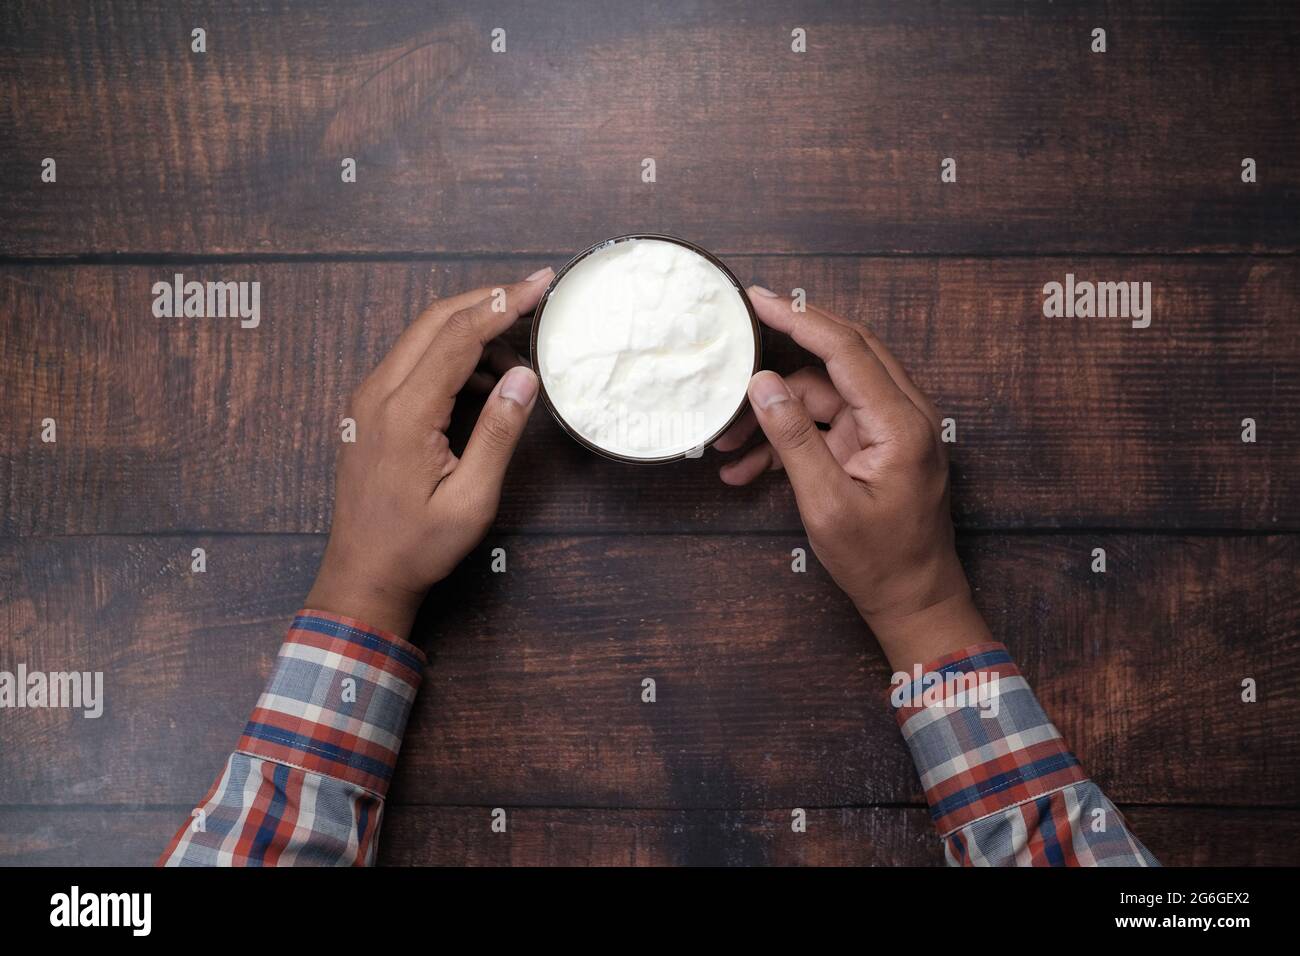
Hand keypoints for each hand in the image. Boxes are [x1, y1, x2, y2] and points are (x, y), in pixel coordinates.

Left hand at [304, 269, 553, 636]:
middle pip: (436, 320)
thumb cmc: (417, 545)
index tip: (541, 283)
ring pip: (423, 336)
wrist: (364, 573)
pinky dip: (453, 355)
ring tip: (518, 363)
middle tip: (535, 296)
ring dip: (472, 331)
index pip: (459, 336)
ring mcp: (369, 398)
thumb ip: (498, 433)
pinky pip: (414, 361)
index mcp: (404, 412)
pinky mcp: (371, 408)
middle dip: (488, 301)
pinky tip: (486, 383)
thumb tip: (525, 378)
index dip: (503, 303)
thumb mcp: (471, 498)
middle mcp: (378, 393)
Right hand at [716, 287, 990, 670]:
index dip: (799, 319)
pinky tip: (746, 467)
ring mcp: (889, 428)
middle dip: (785, 345)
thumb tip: (762, 385)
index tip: (758, 300)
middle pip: (840, 355)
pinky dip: (788, 439)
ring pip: (824, 394)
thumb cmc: (879, 560)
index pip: (846, 349)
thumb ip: (793, 440)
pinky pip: (825, 424)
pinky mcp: (874, 445)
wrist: (914, 599)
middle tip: (740, 328)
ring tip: (726, 442)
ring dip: (775, 412)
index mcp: (900, 423)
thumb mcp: (825, 504)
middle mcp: (902, 414)